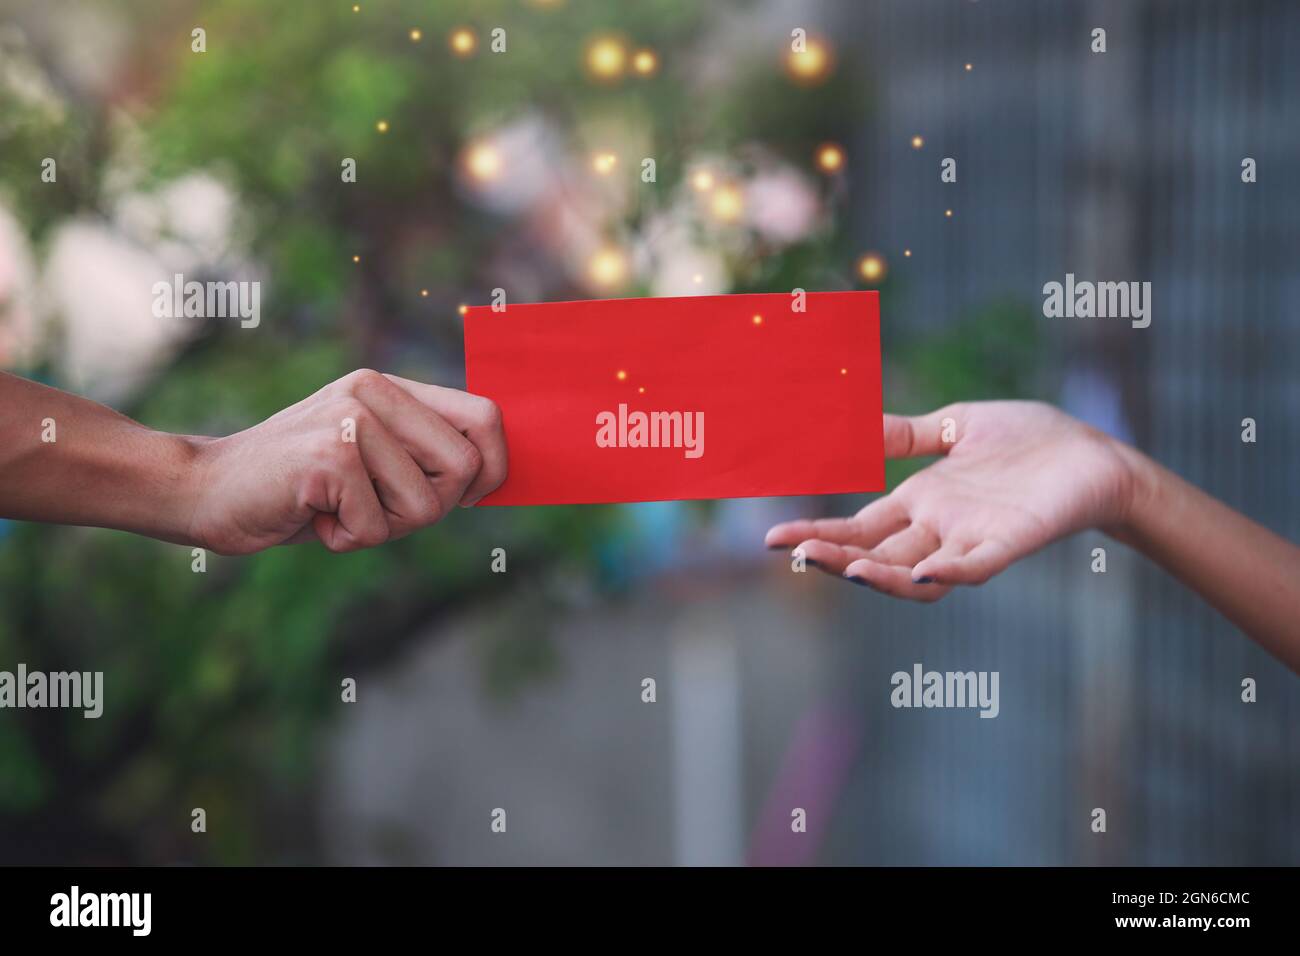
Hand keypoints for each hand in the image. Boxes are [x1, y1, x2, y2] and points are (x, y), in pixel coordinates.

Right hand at [187, 369, 505, 554]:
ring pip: (425, 507)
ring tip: (335, 507)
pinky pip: (375, 528)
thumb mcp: (370, 461)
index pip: (486, 416)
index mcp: (391, 388)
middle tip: (375, 506)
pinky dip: (345, 539)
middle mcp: (374, 391)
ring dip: (381, 526)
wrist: (205, 490)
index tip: (471, 497)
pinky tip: (310, 516)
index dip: (494, 466)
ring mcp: (351, 420)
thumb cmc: (299, 488)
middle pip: (465, 469)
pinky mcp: (330, 456)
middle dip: (431, 508)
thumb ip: (422, 457)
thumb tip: (494, 476)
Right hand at [765, 401, 1141, 599]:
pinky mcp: (1011, 541)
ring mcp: (972, 539)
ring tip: (844, 568)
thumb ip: (906, 433)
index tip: (773, 542)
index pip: (858, 527)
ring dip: (879, 575)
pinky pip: (976, 568)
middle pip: (875, 554)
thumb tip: (852, 424)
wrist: (1096, 455)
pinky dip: (949, 575)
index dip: (817, 534)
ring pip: (915, 573)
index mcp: (922, 502)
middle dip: (833, 557)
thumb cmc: (1030, 442)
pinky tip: (922, 573)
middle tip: (793, 555)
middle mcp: (939, 529)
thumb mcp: (956, 426)